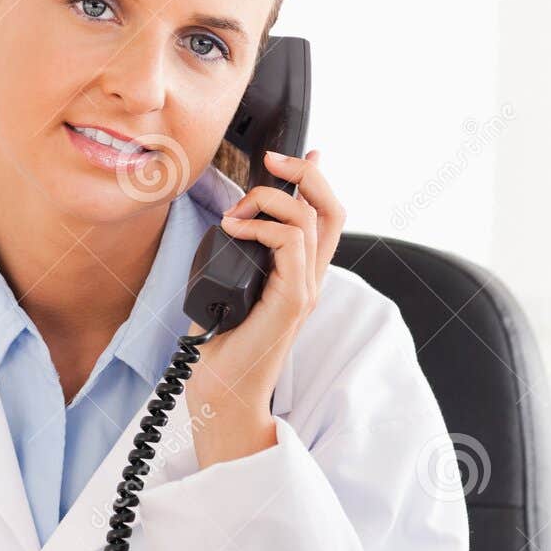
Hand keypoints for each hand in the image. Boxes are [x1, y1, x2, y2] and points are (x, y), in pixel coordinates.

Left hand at [183, 150, 345, 464]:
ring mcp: (304, 290)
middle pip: (331, 209)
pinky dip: (263, 225)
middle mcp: (308, 279)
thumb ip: (237, 255)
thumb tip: (229, 223)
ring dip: (269, 200)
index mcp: (297, 275)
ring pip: (308, 219)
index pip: (322, 217)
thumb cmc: (219, 347)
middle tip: (273, 160)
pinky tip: (235, 228)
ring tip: (236, 212)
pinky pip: (291, 243)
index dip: (316, 180)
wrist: (221, 394)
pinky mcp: (292, 301)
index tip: (295, 156)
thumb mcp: (226, 286)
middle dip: (305, 173)